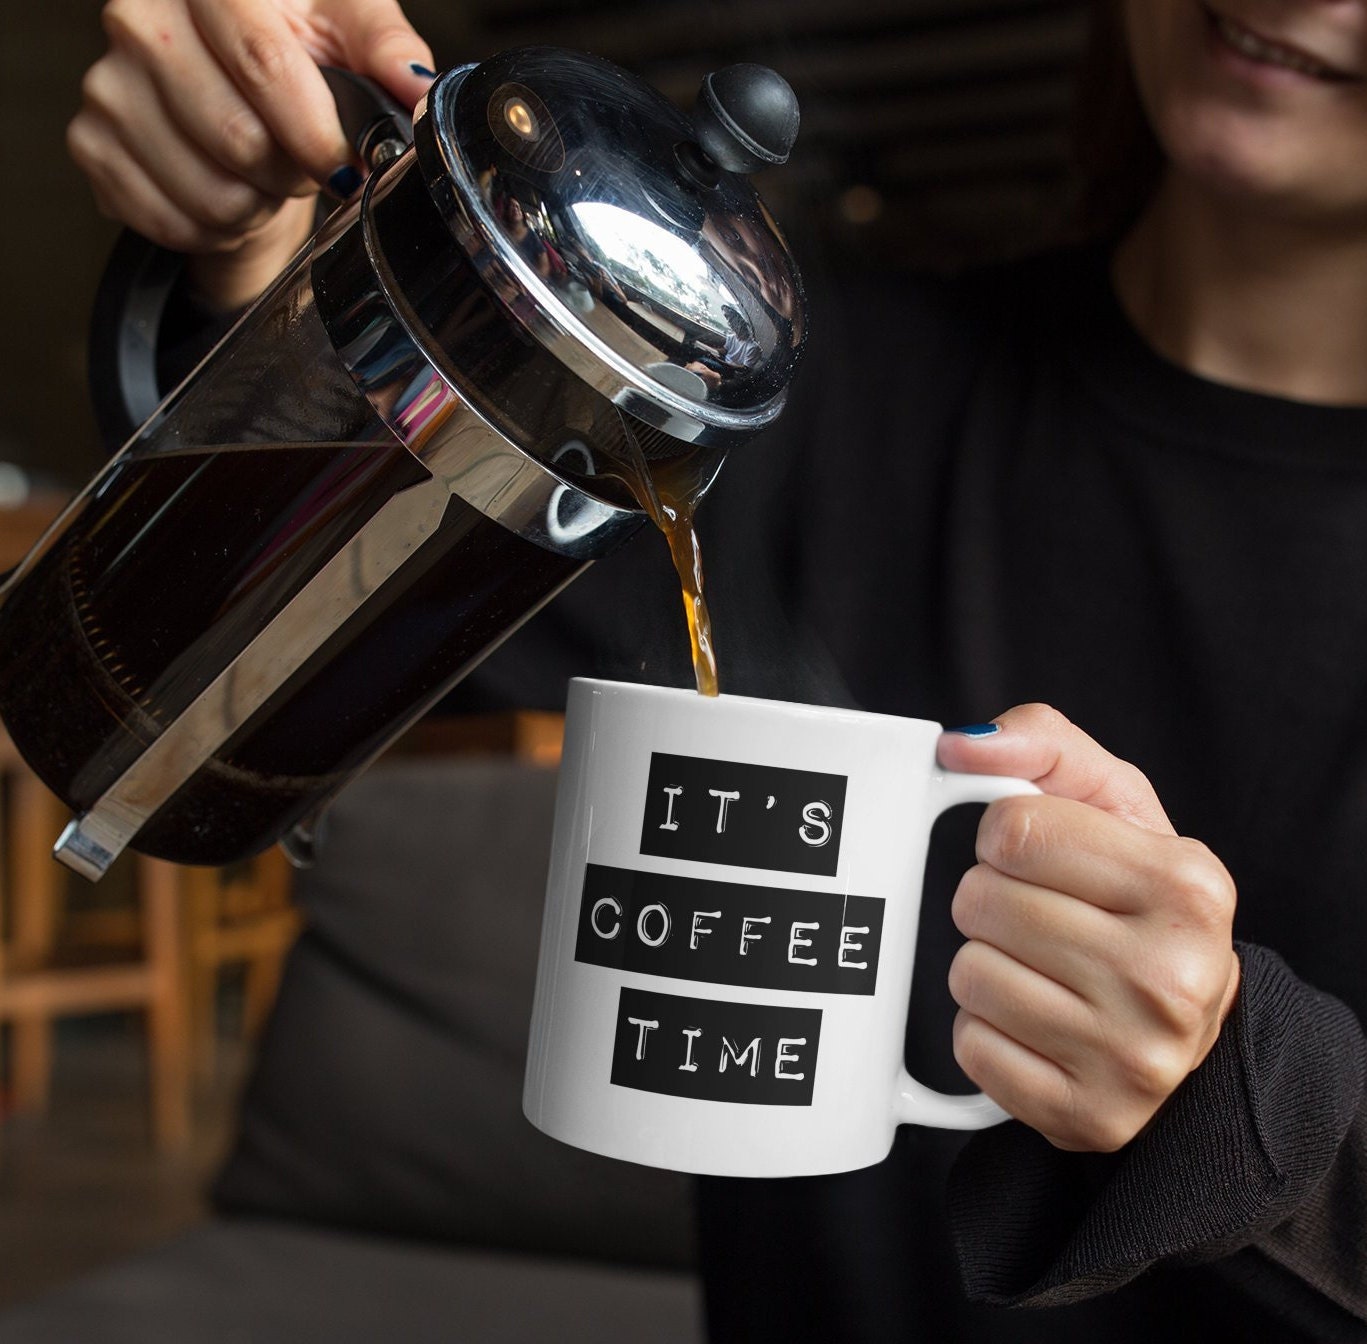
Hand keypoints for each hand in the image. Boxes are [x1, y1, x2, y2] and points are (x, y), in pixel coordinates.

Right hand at [67, 0, 434, 307]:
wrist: (233, 93)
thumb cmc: (295, 53)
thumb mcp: (347, 28)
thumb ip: (386, 48)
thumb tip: (418, 86)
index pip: (262, 62)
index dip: (315, 130)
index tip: (347, 162)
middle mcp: (140, 19)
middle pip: (236, 137)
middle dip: (291, 171)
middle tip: (303, 161)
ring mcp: (108, 84)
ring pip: (209, 192)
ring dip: (257, 205)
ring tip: (266, 177)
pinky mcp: (93, 146)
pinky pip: (173, 223)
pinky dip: (216, 229)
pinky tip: (229, 194)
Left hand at [938, 704, 1240, 1152]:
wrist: (1185, 1025)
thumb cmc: (1137, 899)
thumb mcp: (1113, 803)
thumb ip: (1041, 744)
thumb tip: (960, 746)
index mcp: (1188, 885)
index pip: (1012, 829)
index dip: (1003, 835)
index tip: (1035, 854)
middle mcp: (1173, 977)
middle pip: (981, 901)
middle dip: (991, 897)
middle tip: (1040, 915)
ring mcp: (1134, 1058)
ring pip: (968, 973)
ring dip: (986, 961)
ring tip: (1042, 967)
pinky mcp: (1088, 1117)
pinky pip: (972, 1046)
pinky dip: (987, 1029)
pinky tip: (1036, 1021)